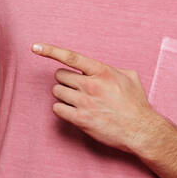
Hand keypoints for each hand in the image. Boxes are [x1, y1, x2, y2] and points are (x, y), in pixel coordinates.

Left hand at [30, 42, 166, 153]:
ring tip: (78, 101)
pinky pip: (57, 109)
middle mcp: (91, 85)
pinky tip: (73, 111)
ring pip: (57, 92)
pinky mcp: (80, 119)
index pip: (71, 57)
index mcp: (102, 72)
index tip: (35, 47)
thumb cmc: (137, 104)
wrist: (142, 130)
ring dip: (63, 95)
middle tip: (77, 88)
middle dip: (65, 81)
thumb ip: (111, 69)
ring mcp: (85, 102)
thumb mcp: (130, 78)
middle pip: (60, 76)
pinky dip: (62, 109)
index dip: (51, 50)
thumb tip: (99, 69)